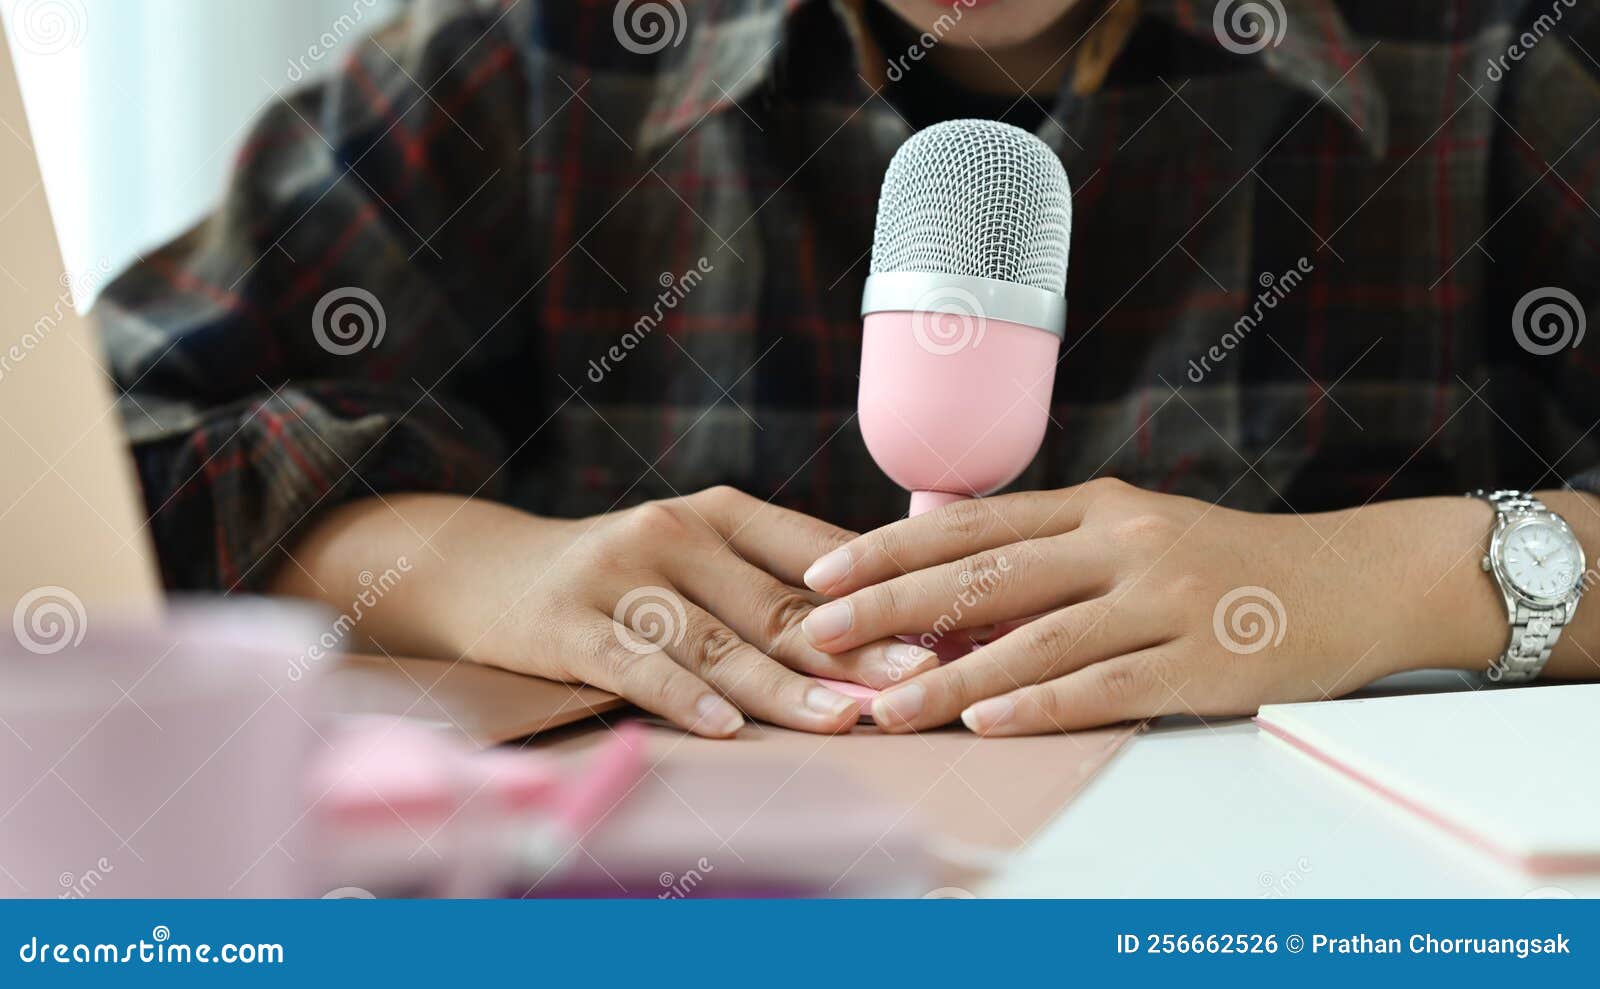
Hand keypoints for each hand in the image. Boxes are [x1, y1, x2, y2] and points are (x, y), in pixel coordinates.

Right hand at [273, 489, 936, 737]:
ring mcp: (619, 573)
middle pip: (776, 604)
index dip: (880, 596)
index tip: (944, 631)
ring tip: (845, 716)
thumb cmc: (621, 575)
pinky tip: (722, 727)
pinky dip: (680, 697)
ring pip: (715, 641)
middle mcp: (675, 530)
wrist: (488, 572)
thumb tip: (884, 624)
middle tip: (918, 681)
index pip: (815, 555)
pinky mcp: (568, 621)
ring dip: (783, 685)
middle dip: (852, 649)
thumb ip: (772, 579)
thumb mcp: (695, 553)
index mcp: (721, 510)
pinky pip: (635, 663)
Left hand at [798, 479, 1501, 734]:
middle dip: (891, 607)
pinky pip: (1105, 687)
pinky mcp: (1202, 661)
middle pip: (986, 576)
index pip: (971, 524)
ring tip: (885, 706)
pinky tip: (986, 723)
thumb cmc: (1223, 562)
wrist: (1351, 581)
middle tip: (819, 635)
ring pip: (1035, 641)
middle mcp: (1124, 542)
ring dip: (951, 678)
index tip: (823, 576)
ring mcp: (1165, 601)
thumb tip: (940, 564)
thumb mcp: (1134, 529)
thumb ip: (1049, 544)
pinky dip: (1040, 706)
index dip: (889, 549)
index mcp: (1097, 506)